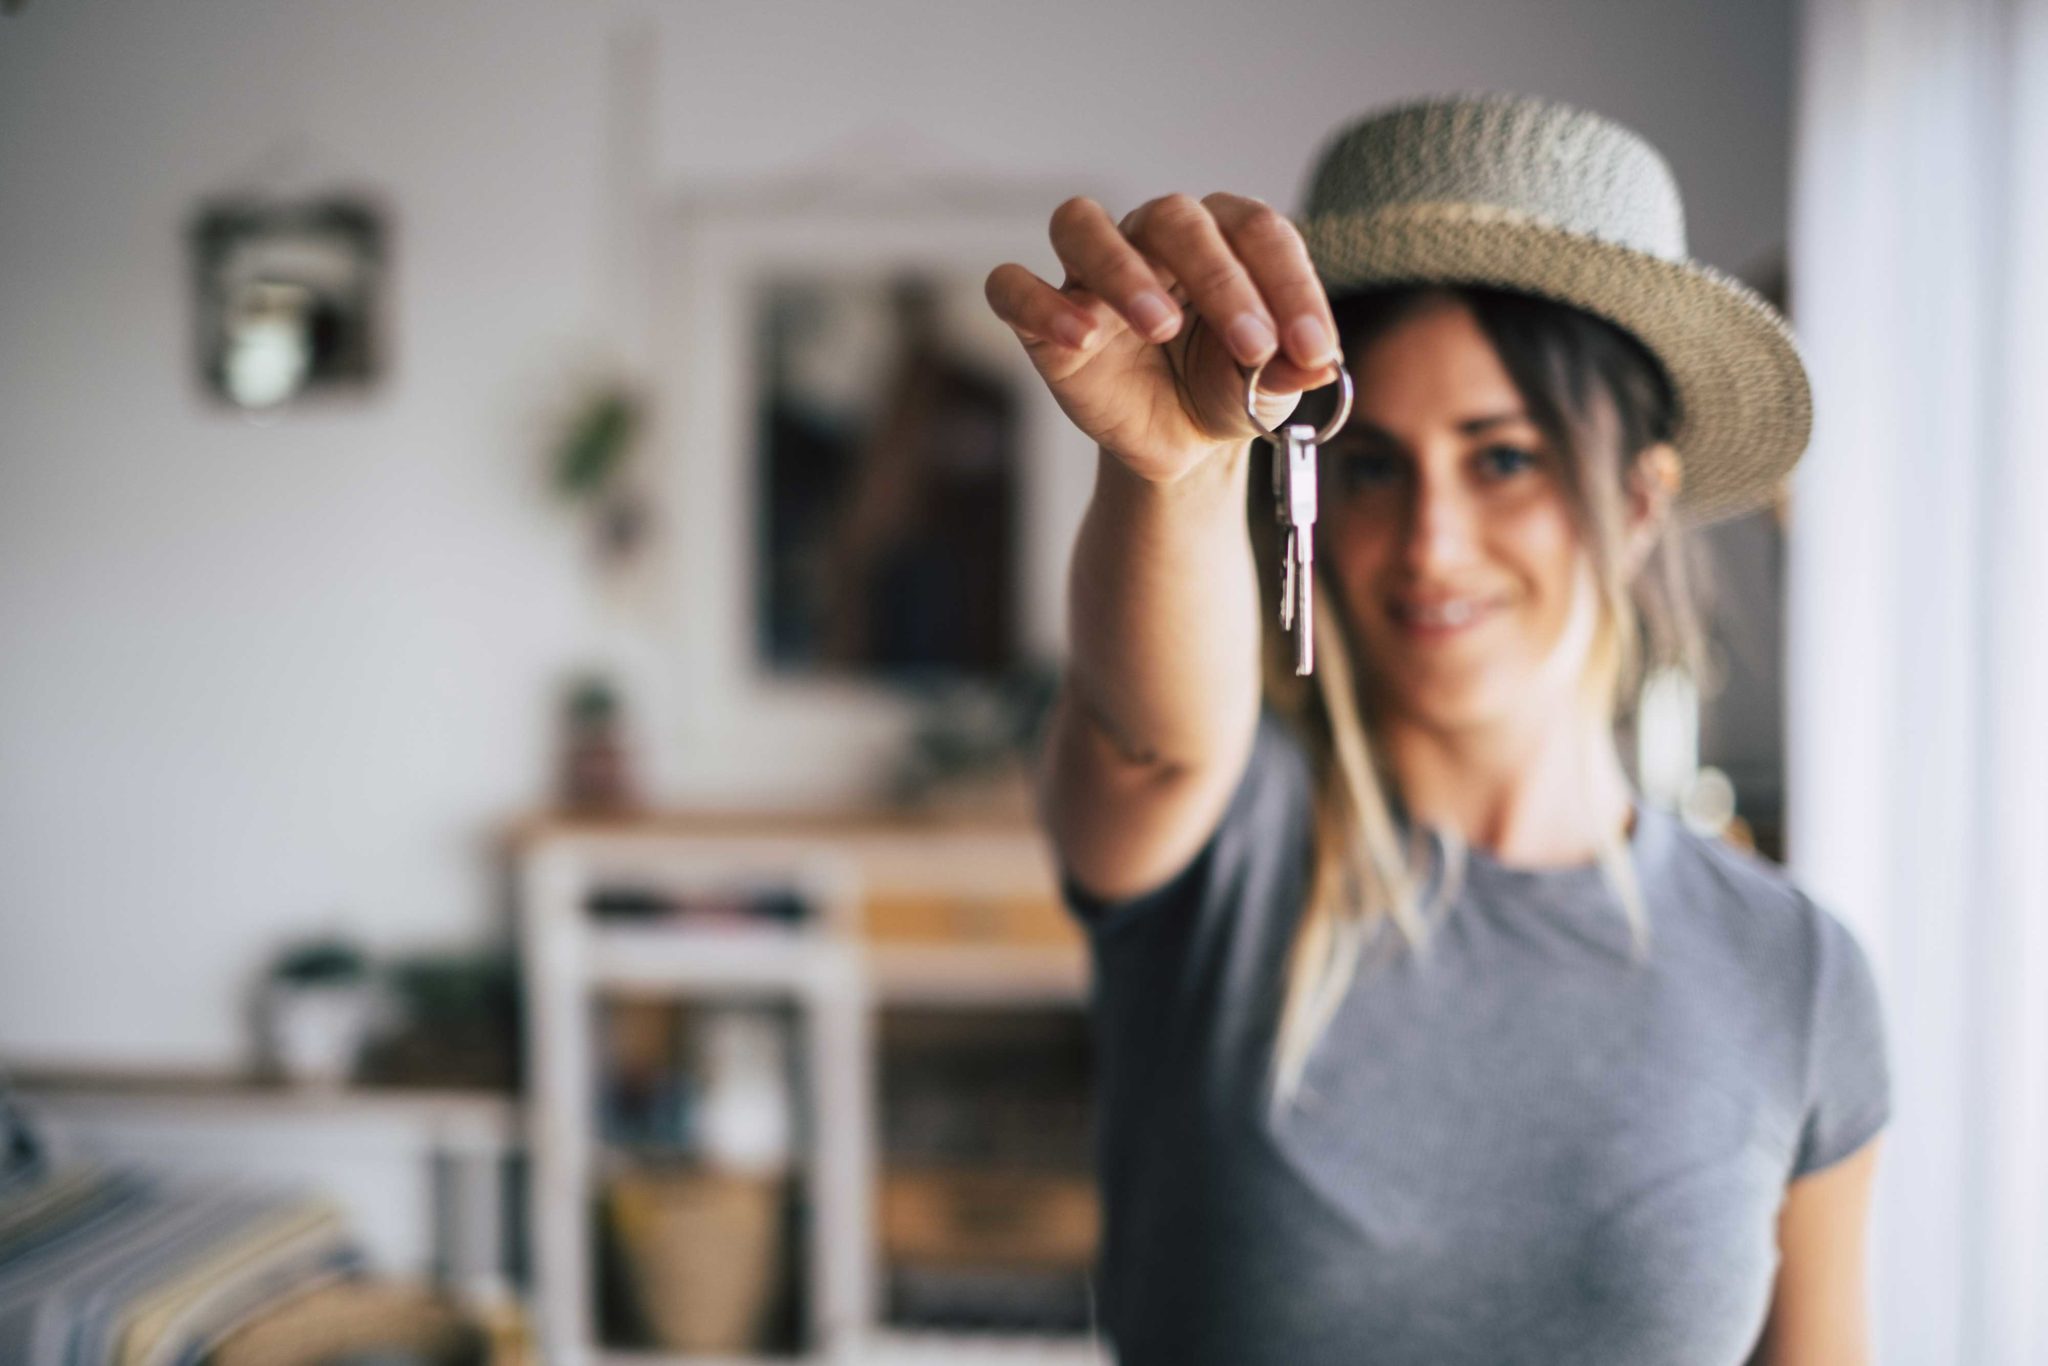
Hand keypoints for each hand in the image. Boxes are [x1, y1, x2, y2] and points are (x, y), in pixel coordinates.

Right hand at [985, 192, 1343, 483]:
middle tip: (1253, 346)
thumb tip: (1315, 367)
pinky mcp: (1042, 317)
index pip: (1257, 230)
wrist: (1177, 439)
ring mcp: (1091, 271)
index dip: (1290, 286)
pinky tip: (1082, 338)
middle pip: (1175, 219)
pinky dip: (1040, 305)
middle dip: (1221, 280)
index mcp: (1222, 234)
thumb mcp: (1268, 390)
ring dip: (1122, 268)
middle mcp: (1153, 235)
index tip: (1312, 351)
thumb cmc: (1224, 388)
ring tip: (1162, 327)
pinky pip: (1013, 287)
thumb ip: (1290, 371)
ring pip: (1082, 224)